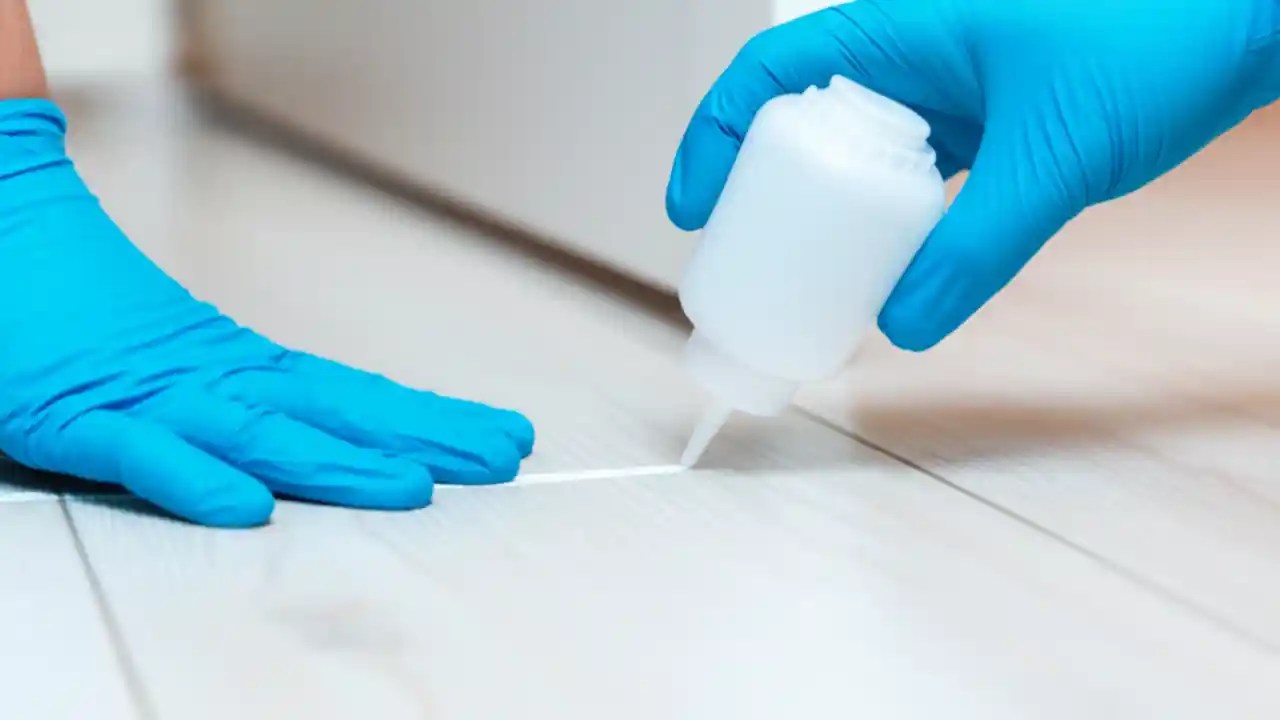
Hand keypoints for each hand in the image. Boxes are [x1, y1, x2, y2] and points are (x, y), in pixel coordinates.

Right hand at [0, 100, 533, 526]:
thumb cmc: (91, 313)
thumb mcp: (190, 365)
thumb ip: (255, 404)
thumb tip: (336, 435)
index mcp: (247, 372)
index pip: (357, 399)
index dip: (431, 421)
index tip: (500, 437)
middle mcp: (219, 383)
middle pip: (337, 413)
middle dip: (422, 438)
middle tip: (498, 456)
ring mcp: (154, 400)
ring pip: (259, 435)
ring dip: (336, 462)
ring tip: (410, 485)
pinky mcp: (78, 419)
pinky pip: (141, 456)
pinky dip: (193, 477)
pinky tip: (247, 505)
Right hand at [667, 0, 1279, 349]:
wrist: (1254, 21)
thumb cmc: (1165, 31)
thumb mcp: (1051, 155)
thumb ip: (977, 247)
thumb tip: (906, 324)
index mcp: (900, 28)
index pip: (769, 75)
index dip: (714, 138)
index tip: (692, 207)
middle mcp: (914, 56)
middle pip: (802, 124)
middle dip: (763, 194)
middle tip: (745, 262)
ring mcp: (952, 91)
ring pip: (859, 157)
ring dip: (830, 216)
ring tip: (809, 278)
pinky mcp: (989, 125)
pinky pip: (918, 178)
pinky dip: (895, 222)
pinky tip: (891, 266)